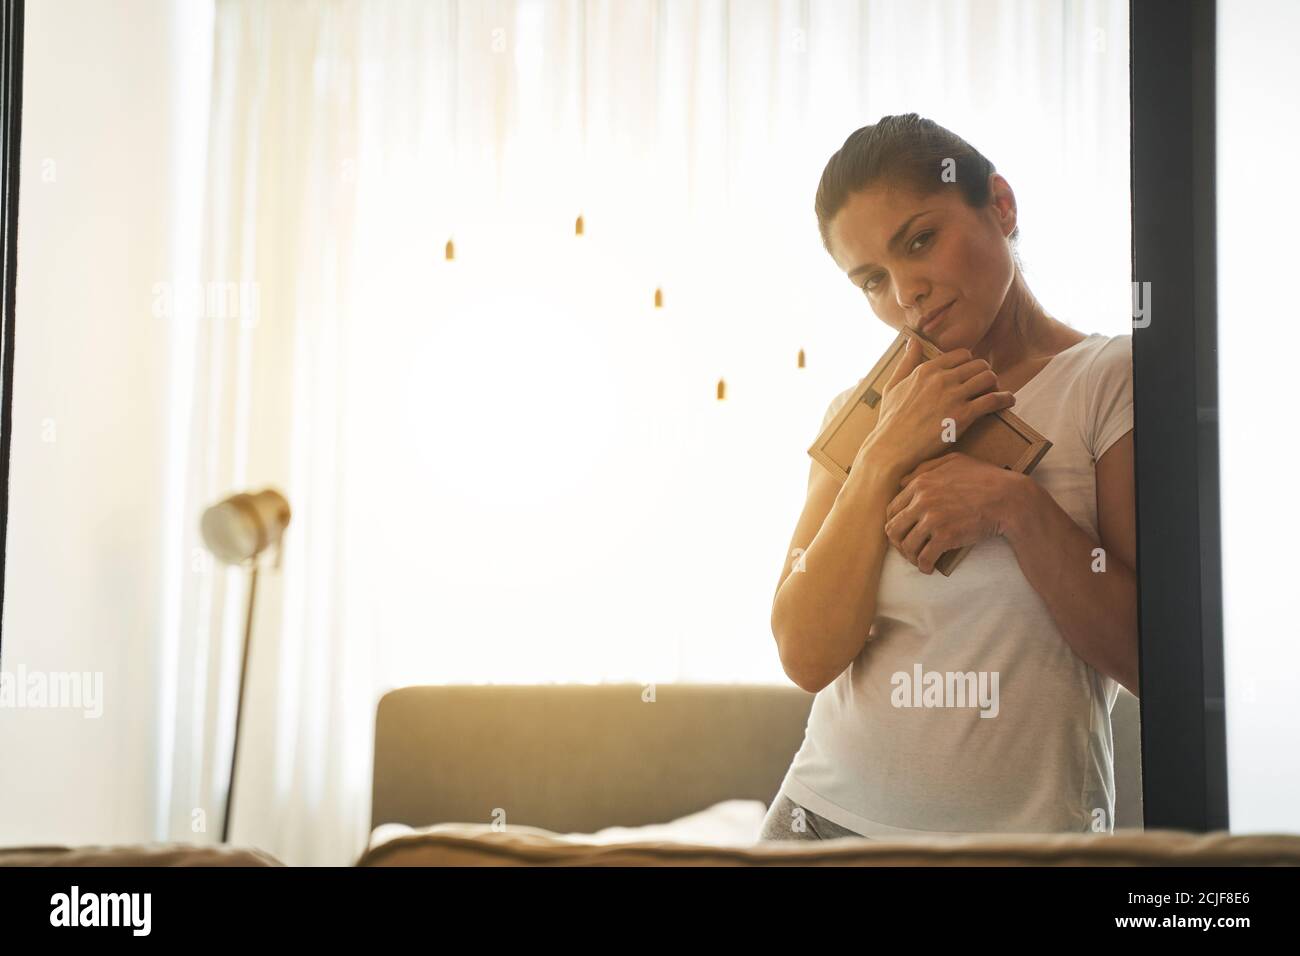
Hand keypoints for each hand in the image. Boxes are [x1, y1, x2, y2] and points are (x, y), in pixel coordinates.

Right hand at [861, 336, 1016, 479]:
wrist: (892, 448)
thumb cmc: (890, 420)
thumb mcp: (892, 385)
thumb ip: (906, 361)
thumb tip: (913, 341)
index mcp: (927, 369)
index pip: (962, 354)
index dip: (970, 363)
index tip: (972, 373)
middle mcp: (942, 378)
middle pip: (979, 364)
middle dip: (985, 373)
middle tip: (985, 384)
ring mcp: (954, 396)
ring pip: (989, 378)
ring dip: (995, 384)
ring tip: (995, 392)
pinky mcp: (963, 415)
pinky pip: (993, 400)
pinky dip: (1005, 399)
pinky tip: (1008, 401)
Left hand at [884, 452, 1026, 573]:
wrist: (1009, 499)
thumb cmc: (986, 478)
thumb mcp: (954, 461)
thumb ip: (926, 468)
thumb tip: (902, 481)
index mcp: (920, 484)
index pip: (892, 509)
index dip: (895, 523)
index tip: (904, 532)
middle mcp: (922, 501)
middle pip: (893, 529)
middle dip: (898, 542)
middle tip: (908, 549)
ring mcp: (932, 520)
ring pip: (906, 546)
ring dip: (910, 557)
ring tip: (919, 560)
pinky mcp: (945, 537)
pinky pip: (924, 558)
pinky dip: (924, 566)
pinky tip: (929, 568)